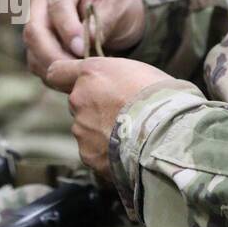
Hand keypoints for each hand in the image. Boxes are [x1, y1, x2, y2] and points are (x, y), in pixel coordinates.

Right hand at [23, 0, 144, 80]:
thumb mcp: (117, 5)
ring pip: (32, 49)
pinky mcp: (36, 42)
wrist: (113, 8)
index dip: (67, 30)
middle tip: (76, 72)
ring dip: (52, 69)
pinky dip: (52, 75)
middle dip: (54, 55)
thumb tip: (80, 46)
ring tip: (78, 81)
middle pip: (35, 30)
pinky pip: (36, 62)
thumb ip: (99, 22)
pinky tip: (72, 82)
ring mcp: (35, 19)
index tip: (82, 50)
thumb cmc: (117, 0)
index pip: (57, 6)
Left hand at [45, 57, 174, 178]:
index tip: (81, 85)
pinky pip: (94, 152)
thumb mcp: (140, 72)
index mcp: (92, 73)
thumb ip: (116, 78)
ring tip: (132, 137)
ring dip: (102, 133)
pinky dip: (107, 154)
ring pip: (86, 129)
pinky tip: (129, 153)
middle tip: (124, 115)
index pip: (57, 72)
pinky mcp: (88, 154)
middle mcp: (79, 98)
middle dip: (94, 109)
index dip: (66, 79)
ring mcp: (81, 128)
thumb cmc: (164, 97)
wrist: (170, 133)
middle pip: (78, 103)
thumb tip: (116, 87)